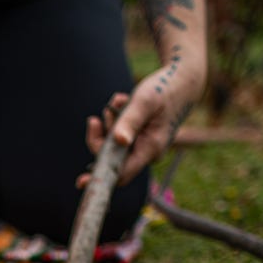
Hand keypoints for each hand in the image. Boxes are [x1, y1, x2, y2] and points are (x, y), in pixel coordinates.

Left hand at [79, 54, 205, 187]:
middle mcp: (146, 151)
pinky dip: (115, 117)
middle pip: (110, 158)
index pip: (122, 174)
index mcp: (150, 149)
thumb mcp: (145, 102)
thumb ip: (130, 121)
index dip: (101, 178)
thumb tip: (118, 141)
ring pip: (112, 142)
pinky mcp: (137, 136)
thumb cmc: (164, 89)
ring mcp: (141, 144)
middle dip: (101, 137)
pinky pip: (117, 132)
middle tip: (95, 119)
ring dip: (109, 122)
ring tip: (119, 101)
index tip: (80, 181)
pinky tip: (122, 101)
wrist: (181, 81)